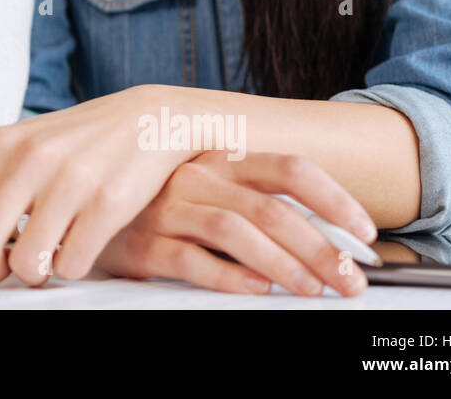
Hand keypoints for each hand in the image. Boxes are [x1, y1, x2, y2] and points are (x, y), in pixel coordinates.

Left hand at [0, 87, 200, 284]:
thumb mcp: (22, 151)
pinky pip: (71, 266)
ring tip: (51, 252)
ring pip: (25, 265)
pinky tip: (82, 243)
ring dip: (35, 273)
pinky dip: (73, 268)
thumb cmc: (81, 140)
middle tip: (8, 264)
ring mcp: (66, 180)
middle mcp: (25, 160)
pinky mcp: (105, 202)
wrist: (152, 119)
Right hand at [96, 151, 375, 295]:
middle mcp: (195, 177)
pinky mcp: (141, 242)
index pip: (290, 168)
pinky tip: (256, 292)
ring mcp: (166, 208)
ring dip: (283, 264)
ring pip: (237, 231)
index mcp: (219, 159)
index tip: (366, 234)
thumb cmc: (160, 206)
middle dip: (321, 248)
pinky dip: (230, 278)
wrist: (84, 211)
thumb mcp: (210, 191)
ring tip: (312, 289)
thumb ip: (257, 203)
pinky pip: (192, 260)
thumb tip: (329, 238)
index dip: (335, 200)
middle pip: (272, 208)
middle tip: (350, 280)